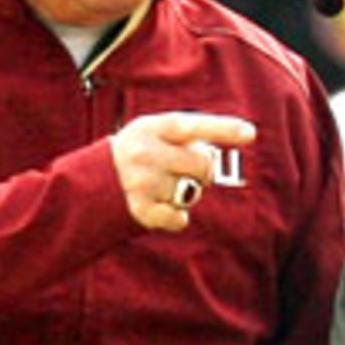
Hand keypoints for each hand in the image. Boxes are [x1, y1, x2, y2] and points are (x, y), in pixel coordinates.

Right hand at [109, 111, 254, 231]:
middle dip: (205, 172)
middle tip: (189, 172)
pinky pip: (179, 218)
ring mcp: (142, 181)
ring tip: (164, 186)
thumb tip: (218, 155)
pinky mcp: (139, 208)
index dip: (224, 129)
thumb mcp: (154, 131)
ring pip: (193, 193)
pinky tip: (163, 207)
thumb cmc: (139, 151)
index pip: (194, 125)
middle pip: (204, 165)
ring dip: (186, 194)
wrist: (95, 178)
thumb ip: (186, 136)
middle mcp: (147, 152)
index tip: (250, 132)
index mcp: (154, 127)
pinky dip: (177, 217)